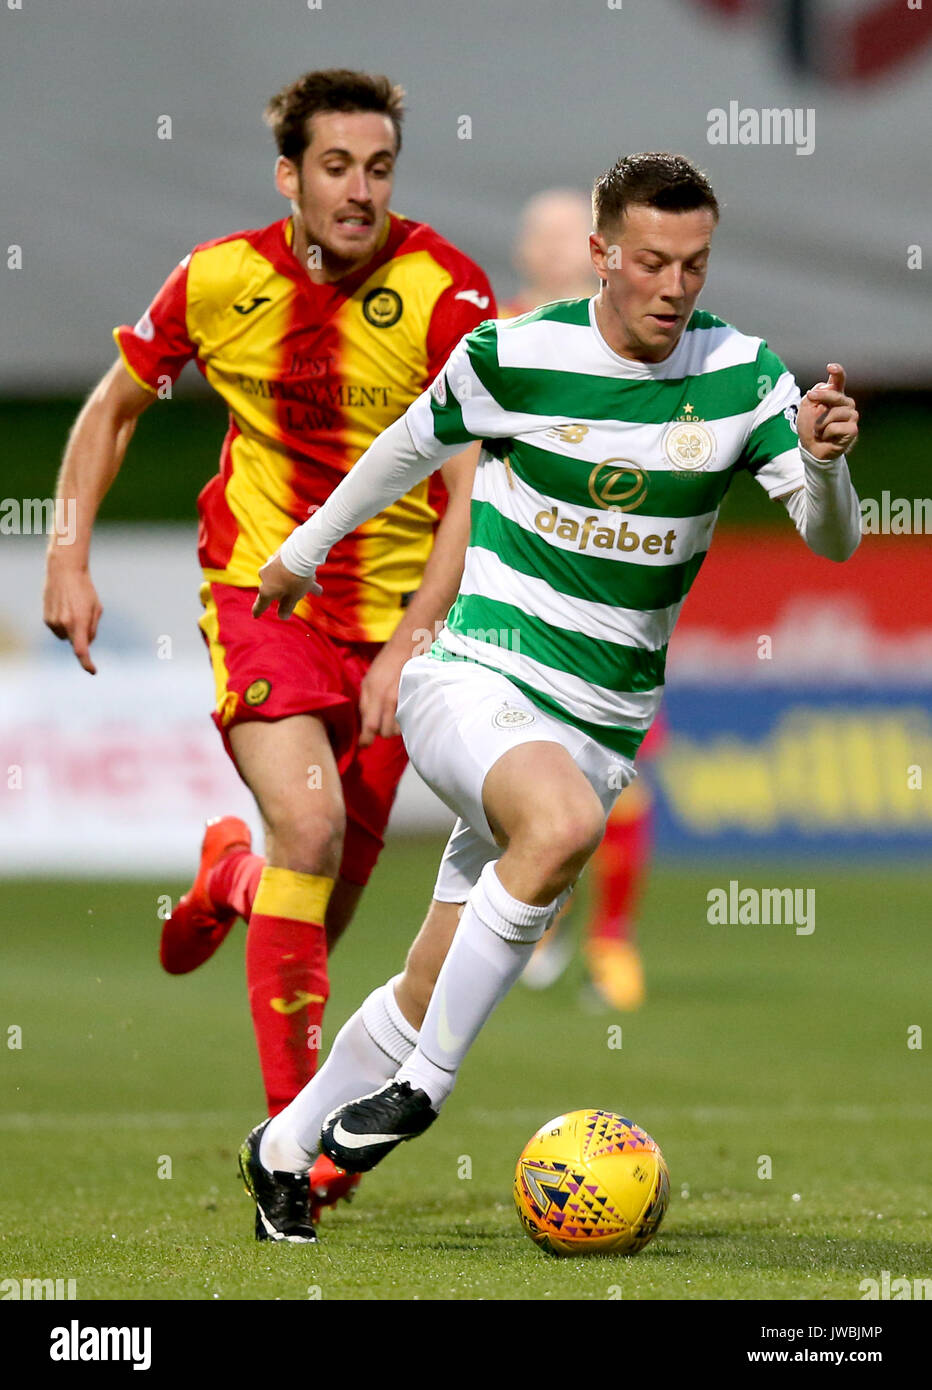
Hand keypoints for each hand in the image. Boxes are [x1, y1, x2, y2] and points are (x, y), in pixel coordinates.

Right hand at [43, 558, 102, 674]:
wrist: (64, 572)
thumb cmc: (85, 590)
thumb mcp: (97, 608)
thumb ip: (93, 629)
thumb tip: (86, 644)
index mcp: (79, 622)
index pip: (81, 650)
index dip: (87, 663)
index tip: (92, 671)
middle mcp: (64, 625)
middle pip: (78, 642)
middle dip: (84, 636)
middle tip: (85, 616)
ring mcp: (53, 623)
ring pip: (67, 637)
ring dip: (72, 629)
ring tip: (72, 609)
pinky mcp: (46, 620)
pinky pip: (59, 630)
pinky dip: (64, 624)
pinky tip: (64, 608)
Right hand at [252, 552, 320, 620]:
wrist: (300, 552)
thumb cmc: (296, 578)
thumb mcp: (293, 597)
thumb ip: (287, 608)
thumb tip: (282, 616)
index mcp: (266, 591)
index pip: (260, 604)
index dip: (258, 611)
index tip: (255, 615)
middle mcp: (264, 577)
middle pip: (275, 589)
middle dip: (290, 593)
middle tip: (302, 594)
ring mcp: (269, 565)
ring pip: (283, 577)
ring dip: (296, 581)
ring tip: (313, 581)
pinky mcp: (277, 555)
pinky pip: (286, 567)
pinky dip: (295, 571)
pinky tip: (308, 569)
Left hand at [357, 641, 407, 746]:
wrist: (409, 646)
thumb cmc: (386, 663)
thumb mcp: (368, 681)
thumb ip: (365, 703)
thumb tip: (366, 723)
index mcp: (375, 695)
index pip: (370, 727)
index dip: (366, 740)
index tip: (364, 745)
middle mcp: (390, 700)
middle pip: (385, 733)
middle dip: (383, 732)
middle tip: (383, 723)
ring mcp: (405, 700)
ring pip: (399, 729)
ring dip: (396, 726)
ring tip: (395, 715)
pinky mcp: (417, 699)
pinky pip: (411, 719)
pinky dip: (407, 719)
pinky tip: (406, 712)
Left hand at [797, 363, 858, 461]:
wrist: (811, 448)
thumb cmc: (810, 427)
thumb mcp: (806, 408)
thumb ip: (814, 395)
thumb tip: (826, 388)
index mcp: (835, 396)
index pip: (839, 381)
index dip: (837, 372)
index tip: (830, 367)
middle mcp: (846, 404)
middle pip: (835, 394)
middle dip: (821, 397)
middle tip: (811, 398)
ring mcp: (851, 416)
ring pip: (835, 413)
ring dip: (821, 423)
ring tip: (820, 430)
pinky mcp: (853, 430)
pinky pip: (836, 427)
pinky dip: (826, 433)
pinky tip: (827, 437)